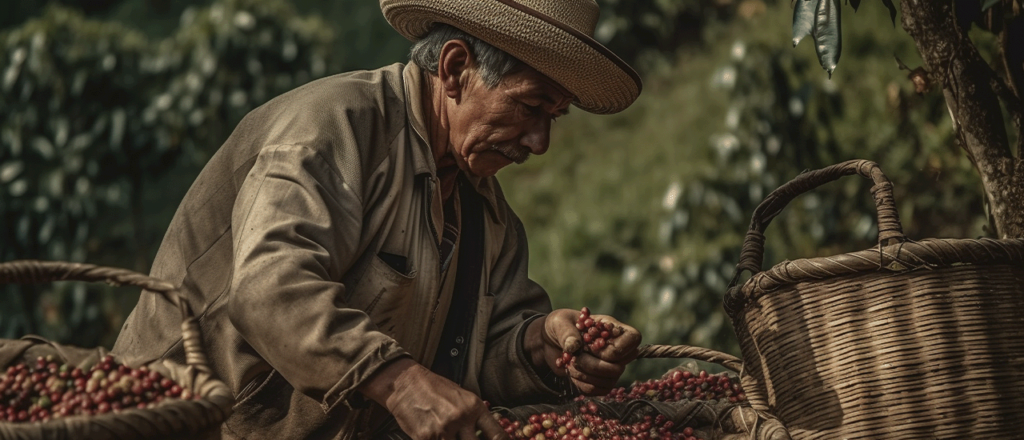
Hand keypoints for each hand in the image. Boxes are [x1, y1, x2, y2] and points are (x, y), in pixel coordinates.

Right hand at [357, 357, 508, 439]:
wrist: (405, 384)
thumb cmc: (434, 389)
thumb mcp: (461, 397)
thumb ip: (474, 417)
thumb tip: (484, 435)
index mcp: (473, 407)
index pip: (496, 434)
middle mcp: (460, 418)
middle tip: (466, 439)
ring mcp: (443, 429)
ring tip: (449, 435)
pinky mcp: (425, 438)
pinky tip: (438, 438)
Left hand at [525, 309, 641, 395]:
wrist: (550, 342)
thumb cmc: (559, 326)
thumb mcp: (559, 322)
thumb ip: (566, 332)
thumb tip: (574, 347)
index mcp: (613, 329)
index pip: (634, 339)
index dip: (615, 349)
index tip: (593, 346)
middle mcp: (617, 349)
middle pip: (619, 367)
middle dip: (593, 365)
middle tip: (576, 356)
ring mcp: (611, 367)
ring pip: (609, 381)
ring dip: (585, 374)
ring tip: (570, 362)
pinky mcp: (601, 381)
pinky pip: (598, 390)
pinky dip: (581, 383)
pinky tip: (572, 371)